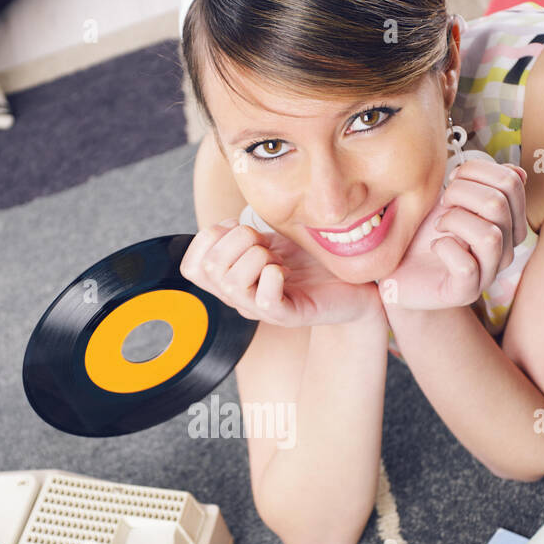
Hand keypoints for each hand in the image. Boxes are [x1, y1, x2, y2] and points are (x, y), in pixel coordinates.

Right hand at [179, 219, 382, 326]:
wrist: (351, 283)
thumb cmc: (310, 260)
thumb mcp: (272, 238)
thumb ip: (244, 234)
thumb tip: (224, 226)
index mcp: (230, 278)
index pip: (192, 265)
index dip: (209, 238)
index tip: (240, 229)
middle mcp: (239, 297)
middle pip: (210, 267)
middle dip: (238, 240)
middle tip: (266, 244)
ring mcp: (261, 310)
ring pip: (232, 282)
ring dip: (257, 257)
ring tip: (278, 259)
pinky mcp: (287, 317)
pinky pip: (265, 300)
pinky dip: (273, 276)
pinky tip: (285, 271)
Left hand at [377, 160, 526, 312]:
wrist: (400, 271)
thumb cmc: (425, 233)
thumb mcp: (452, 202)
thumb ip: (482, 185)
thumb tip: (517, 172)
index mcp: (509, 223)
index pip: (512, 182)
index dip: (478, 170)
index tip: (452, 179)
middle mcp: (506, 249)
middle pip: (499, 204)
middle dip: (462, 192)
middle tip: (442, 202)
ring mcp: (488, 273)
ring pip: (490, 236)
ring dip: (456, 220)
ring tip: (439, 224)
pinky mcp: (466, 292)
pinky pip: (466, 266)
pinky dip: (445, 247)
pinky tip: (436, 245)